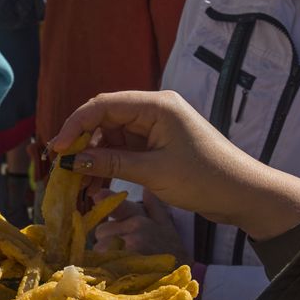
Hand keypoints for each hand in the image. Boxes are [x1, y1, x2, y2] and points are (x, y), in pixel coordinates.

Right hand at [50, 90, 299, 240]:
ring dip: (96, 158)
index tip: (57, 150)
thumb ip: (111, 163)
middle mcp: (155, 109)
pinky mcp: (159, 143)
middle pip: (105, 118)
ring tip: (83, 185)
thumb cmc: (204, 178)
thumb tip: (74, 161)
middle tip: (65, 170)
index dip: (75, 125)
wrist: (242, 194)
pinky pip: (126, 149)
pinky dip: (111, 164)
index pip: (103, 105)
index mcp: (156, 105)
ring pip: (113, 136)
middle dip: (83, 143)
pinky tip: (100, 185)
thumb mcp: (153, 172)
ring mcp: (157, 126)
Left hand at [92, 189, 189, 261]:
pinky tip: (113, 269)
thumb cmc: (171, 250)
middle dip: (105, 238)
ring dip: (103, 254)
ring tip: (118, 260)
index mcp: (141, 219)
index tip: (97, 195)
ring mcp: (128, 249)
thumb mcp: (166, 225)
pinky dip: (103, 266)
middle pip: (101, 231)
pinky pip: (102, 263)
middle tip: (117, 247)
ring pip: (99, 248)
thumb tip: (146, 190)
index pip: (116, 207)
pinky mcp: (123, 267)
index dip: (105, 200)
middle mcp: (134, 231)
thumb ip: (154, 206)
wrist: (179, 276)